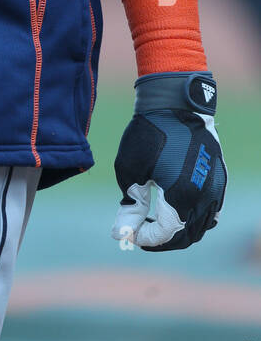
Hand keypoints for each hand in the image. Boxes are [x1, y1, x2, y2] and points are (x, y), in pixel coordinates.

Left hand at [111, 72, 225, 250]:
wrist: (175, 101)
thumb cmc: (148, 132)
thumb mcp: (130, 169)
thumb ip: (130, 205)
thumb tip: (121, 232)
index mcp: (182, 195)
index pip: (165, 233)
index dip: (145, 239)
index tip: (128, 233)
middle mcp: (205, 195)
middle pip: (186, 235)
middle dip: (162, 239)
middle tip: (140, 233)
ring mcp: (217, 187)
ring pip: (202, 226)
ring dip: (179, 230)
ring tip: (155, 222)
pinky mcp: (220, 177)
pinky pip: (212, 211)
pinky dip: (194, 218)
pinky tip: (175, 210)